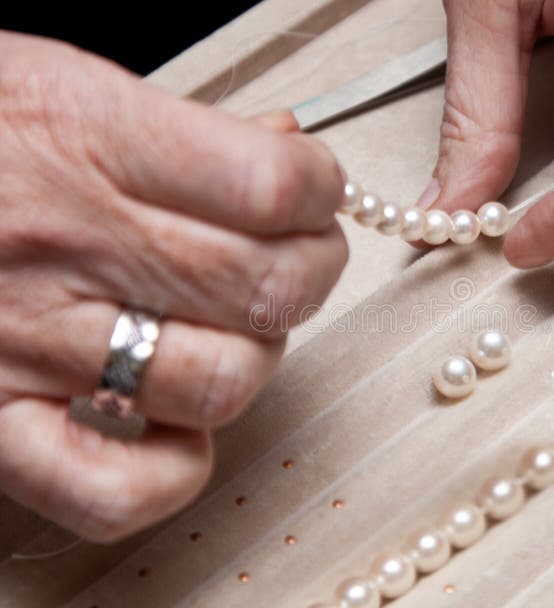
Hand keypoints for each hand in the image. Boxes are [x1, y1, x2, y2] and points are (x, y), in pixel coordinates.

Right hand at [0, 32, 346, 540]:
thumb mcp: (59, 78)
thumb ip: (184, 123)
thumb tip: (282, 142)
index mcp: (87, 138)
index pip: (272, 186)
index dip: (321, 190)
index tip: (316, 190)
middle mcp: (65, 245)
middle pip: (267, 289)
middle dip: (310, 270)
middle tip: (294, 254)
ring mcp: (29, 343)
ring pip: (221, 383)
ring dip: (254, 355)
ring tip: (229, 326)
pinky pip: (115, 490)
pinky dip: (173, 469)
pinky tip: (174, 420)